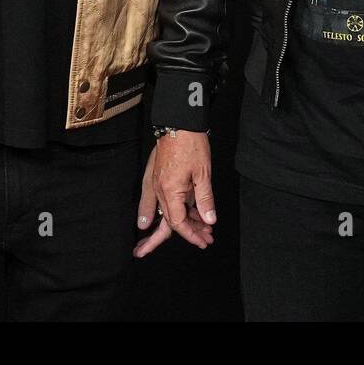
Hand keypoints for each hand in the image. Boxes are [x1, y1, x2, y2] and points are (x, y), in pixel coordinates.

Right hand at [133, 134, 215, 256]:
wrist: (178, 122)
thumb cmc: (191, 144)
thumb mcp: (203, 173)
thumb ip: (205, 199)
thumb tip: (209, 220)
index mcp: (170, 191)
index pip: (178, 222)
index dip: (191, 234)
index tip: (203, 240)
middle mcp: (158, 190)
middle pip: (169, 221)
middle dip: (186, 233)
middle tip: (202, 242)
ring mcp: (155, 183)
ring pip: (164, 211)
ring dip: (180, 222)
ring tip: (199, 230)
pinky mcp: (155, 176)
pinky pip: (154, 200)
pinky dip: (159, 211)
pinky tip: (156, 220)